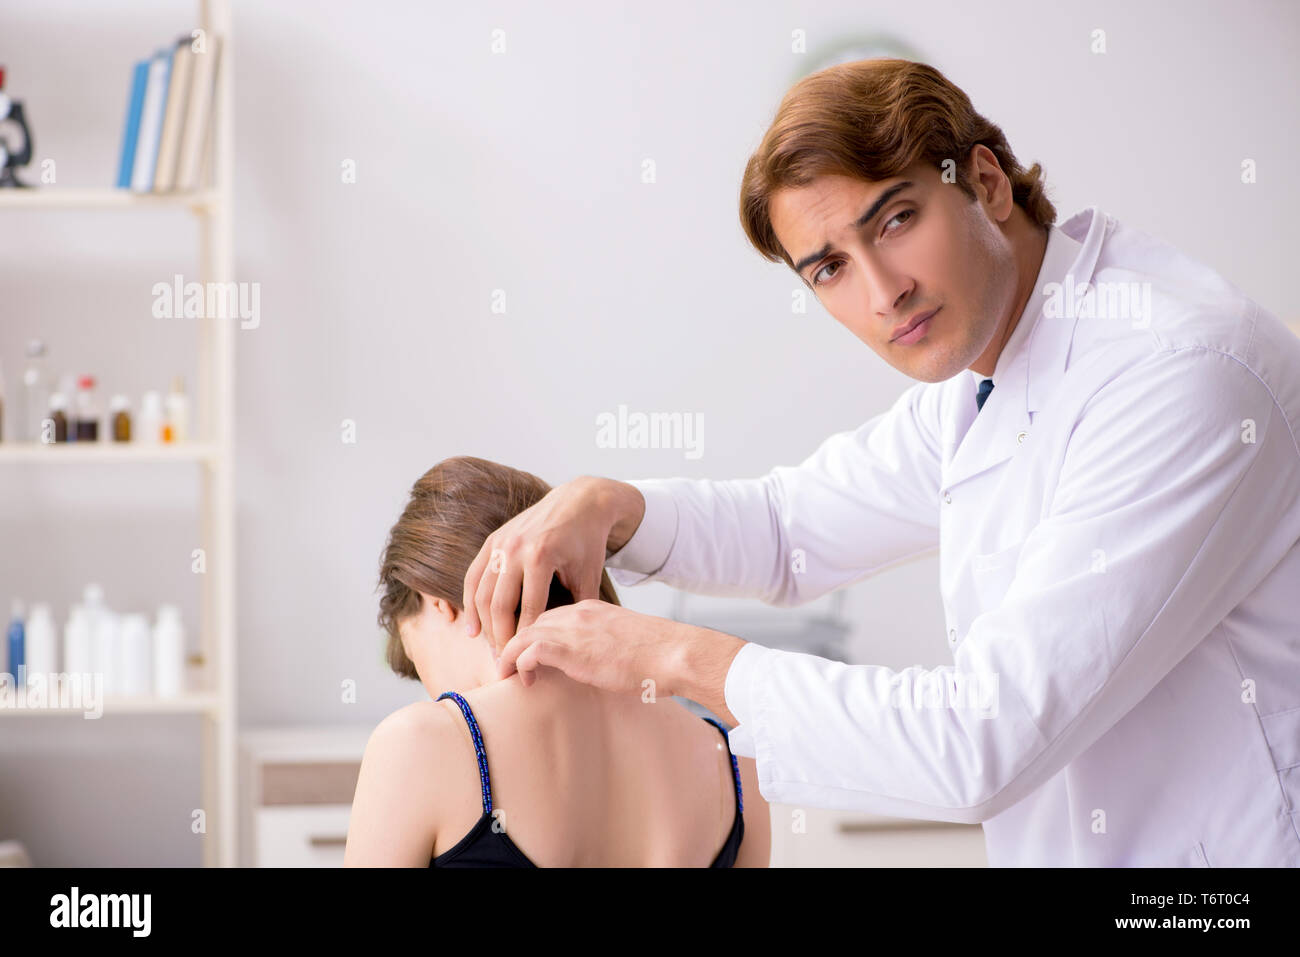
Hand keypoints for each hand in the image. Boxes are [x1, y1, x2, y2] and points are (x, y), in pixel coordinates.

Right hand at [462, 476, 644, 657]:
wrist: (579, 501)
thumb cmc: (587, 541)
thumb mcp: (588, 574)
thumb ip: (577, 607)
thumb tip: (569, 645)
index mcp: (540, 556)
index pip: (529, 609)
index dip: (527, 639)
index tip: (527, 660)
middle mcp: (515, 549)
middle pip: (499, 605)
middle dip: (501, 638)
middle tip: (505, 662)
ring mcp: (500, 543)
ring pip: (482, 593)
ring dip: (483, 625)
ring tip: (491, 648)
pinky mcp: (492, 540)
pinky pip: (473, 576)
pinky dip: (469, 603)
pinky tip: (472, 627)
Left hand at [495, 599, 680, 696]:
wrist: (673, 654)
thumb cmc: (659, 656)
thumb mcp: (625, 644)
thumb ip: (604, 647)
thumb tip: (596, 666)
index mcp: (592, 608)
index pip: (551, 615)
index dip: (535, 634)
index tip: (530, 655)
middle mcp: (578, 613)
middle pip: (532, 621)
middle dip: (516, 642)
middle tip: (510, 664)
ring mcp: (573, 628)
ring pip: (523, 633)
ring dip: (510, 654)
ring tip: (506, 674)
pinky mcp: (570, 648)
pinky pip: (528, 651)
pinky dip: (519, 664)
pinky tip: (524, 679)